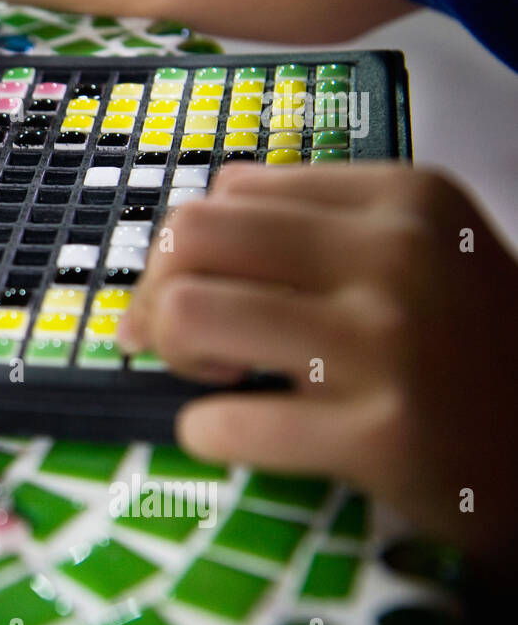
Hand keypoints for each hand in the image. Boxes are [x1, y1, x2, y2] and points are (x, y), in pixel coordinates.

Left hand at [117, 164, 517, 566]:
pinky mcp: (381, 434)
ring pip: (188, 312)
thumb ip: (307, 227)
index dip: (187, 247)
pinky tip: (235, 434)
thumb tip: (174, 246)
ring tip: (219, 379)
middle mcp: (396, 254)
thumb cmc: (466, 347)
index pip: (227, 190)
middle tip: (183, 340)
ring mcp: (390, 344)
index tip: (195, 290)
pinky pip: (226, 422)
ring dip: (175, 354)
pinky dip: (205, 432)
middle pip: (190, 235)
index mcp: (399, 198)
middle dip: (157, 292)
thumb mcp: (416, 252)